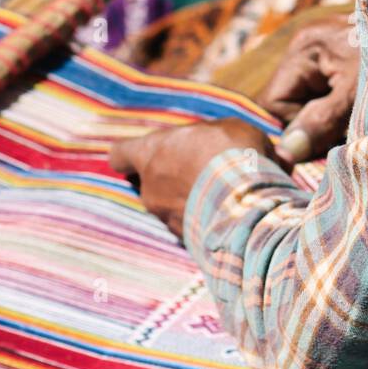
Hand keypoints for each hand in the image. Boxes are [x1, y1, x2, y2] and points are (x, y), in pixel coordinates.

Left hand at [108, 118, 278, 238]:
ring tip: (224, 194)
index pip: (120, 155)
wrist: (247, 202)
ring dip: (190, 201)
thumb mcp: (224, 128)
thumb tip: (210, 140)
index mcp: (151, 153)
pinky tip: (230, 213)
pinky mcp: (185, 241)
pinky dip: (205, 221)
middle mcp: (150, 188)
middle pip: (150, 183)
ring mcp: (165, 218)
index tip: (147, 154)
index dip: (130, 156)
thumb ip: (205, 135)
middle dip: (172, 179)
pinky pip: (191, 227)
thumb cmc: (231, 154)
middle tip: (204, 172)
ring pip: (171, 207)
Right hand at [261, 15, 359, 160]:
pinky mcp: (351, 60)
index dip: (291, 133)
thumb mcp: (358, 99)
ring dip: (332, 122)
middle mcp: (312, 46)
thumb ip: (319, 123)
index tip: (316, 150)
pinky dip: (347, 111)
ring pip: (313, 102)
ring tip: (361, 124)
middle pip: (291, 104)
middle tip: (343, 138)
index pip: (273, 104)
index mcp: (306, 49)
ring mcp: (331, 51)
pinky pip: (333, 95)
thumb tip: (284, 151)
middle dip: (313, 127)